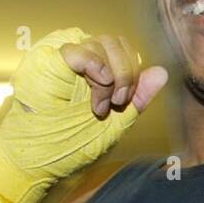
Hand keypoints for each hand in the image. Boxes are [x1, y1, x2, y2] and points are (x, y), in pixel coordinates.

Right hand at [0, 28, 167, 202]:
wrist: (42, 160)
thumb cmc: (72, 144)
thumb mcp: (117, 122)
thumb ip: (138, 98)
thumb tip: (161, 71)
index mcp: (98, 72)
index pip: (125, 51)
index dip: (132, 73)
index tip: (123, 103)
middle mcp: (82, 61)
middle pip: (117, 42)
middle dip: (125, 74)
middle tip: (116, 104)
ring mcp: (64, 59)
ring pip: (101, 43)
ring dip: (110, 76)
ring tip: (100, 106)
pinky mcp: (46, 63)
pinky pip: (76, 50)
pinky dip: (93, 64)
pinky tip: (99, 82)